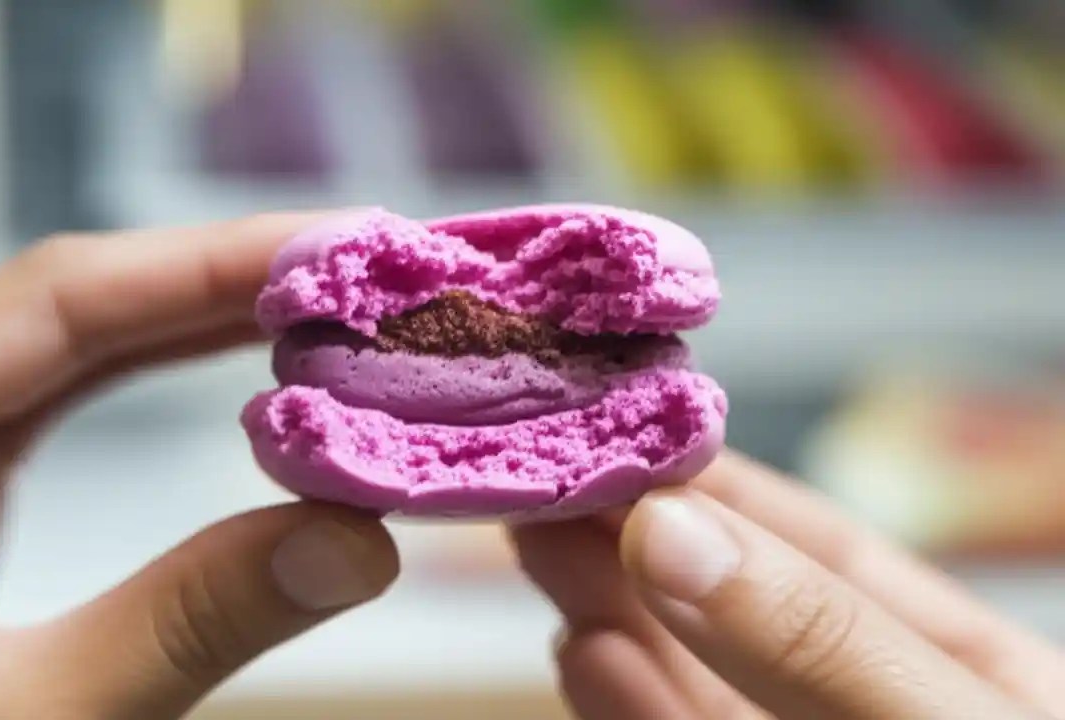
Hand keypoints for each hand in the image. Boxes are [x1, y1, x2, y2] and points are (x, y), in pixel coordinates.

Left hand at [0, 213, 398, 719]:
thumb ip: (188, 625)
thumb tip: (355, 541)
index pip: (56, 300)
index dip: (210, 263)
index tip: (336, 253)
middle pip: (73, 306)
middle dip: (224, 283)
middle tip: (359, 274)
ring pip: (73, 349)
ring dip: (204, 324)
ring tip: (325, 308)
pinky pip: (66, 403)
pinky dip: (165, 379)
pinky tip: (240, 364)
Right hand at [514, 451, 1064, 718]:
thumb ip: (820, 638)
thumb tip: (666, 529)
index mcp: (974, 672)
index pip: (827, 551)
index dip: (720, 483)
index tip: (622, 422)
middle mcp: (874, 710)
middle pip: (736, 607)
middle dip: (635, 534)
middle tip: (543, 468)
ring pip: (695, 680)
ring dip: (612, 609)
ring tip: (539, 538)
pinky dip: (626, 704)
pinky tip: (581, 650)